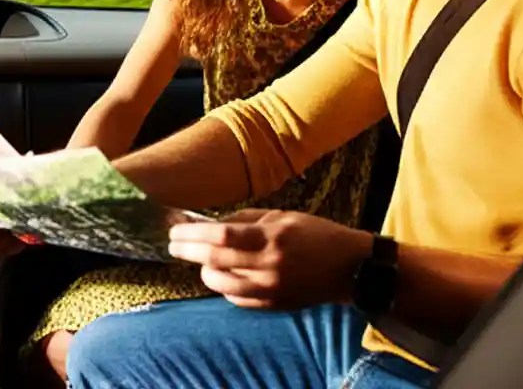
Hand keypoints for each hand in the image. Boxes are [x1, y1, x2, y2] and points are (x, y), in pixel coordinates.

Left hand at [168, 209, 370, 308]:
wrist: (348, 267)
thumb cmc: (314, 234)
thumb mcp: (280, 216)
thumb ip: (244, 220)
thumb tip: (207, 223)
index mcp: (271, 238)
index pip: (220, 236)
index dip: (192, 233)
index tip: (175, 230)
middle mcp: (268, 266)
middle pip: (214, 259)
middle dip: (187, 251)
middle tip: (174, 244)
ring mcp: (269, 289)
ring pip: (219, 284)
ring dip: (205, 269)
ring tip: (204, 259)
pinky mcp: (272, 305)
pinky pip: (235, 298)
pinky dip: (224, 285)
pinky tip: (226, 273)